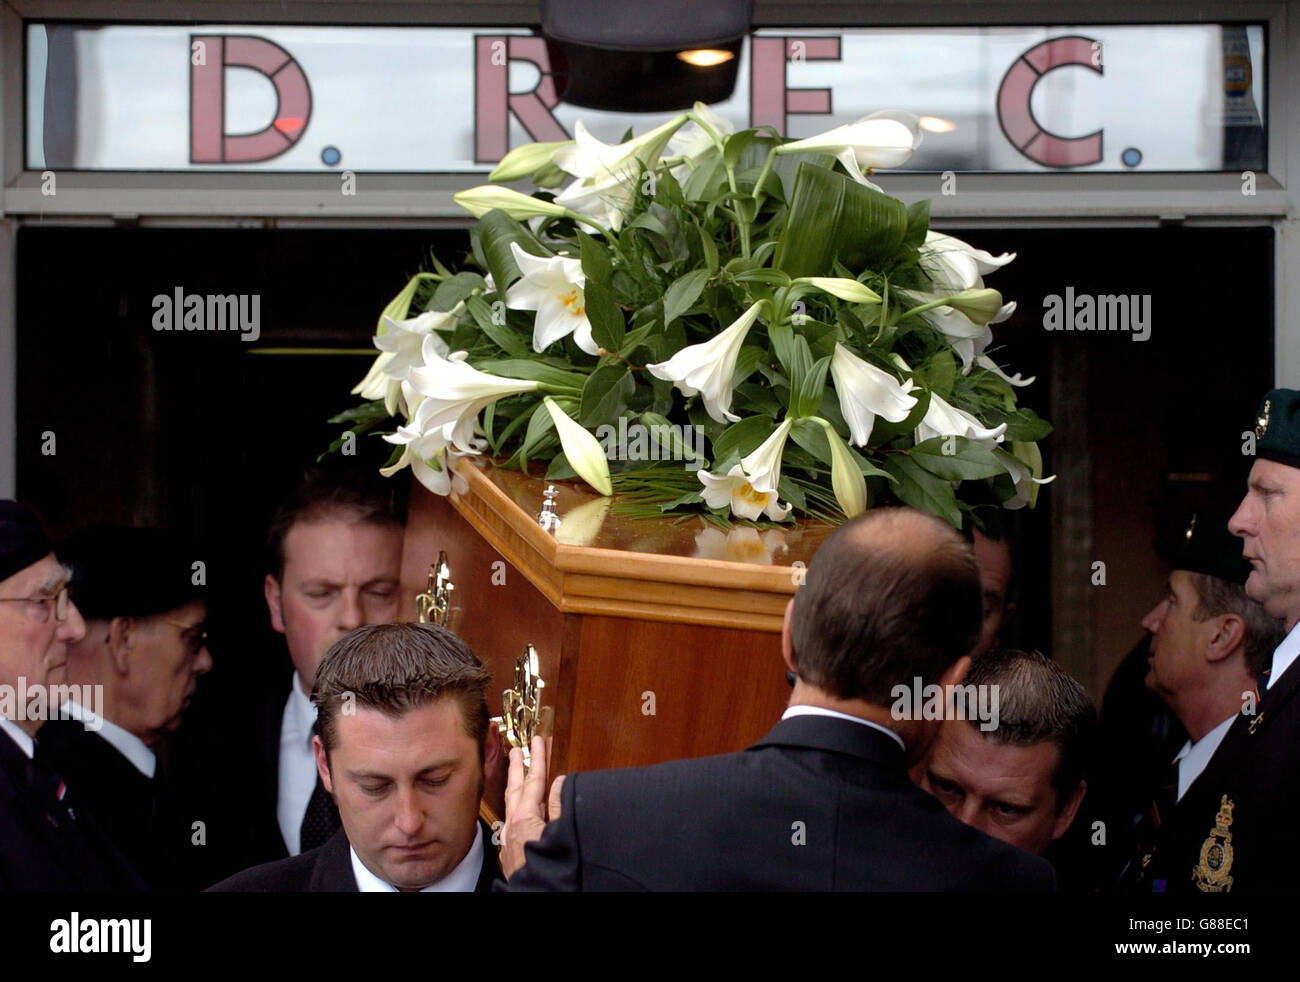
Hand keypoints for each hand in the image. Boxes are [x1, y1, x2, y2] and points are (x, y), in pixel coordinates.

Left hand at [500, 735, 565, 879]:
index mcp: (525, 819)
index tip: (537, 742)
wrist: (535, 894)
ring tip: (515, 775)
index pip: (533, 782)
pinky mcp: (509, 855)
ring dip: (514, 788)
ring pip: (510, 807)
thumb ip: (560, 807)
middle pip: (515, 790)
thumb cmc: (550, 870)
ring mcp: (508, 842)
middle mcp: (512, 828)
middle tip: (516, 749)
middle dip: (518, 768)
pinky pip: (510, 824)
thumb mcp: (561, 833)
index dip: (537, 760)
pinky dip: (515, 811)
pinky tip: (519, 813)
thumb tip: (560, 782)